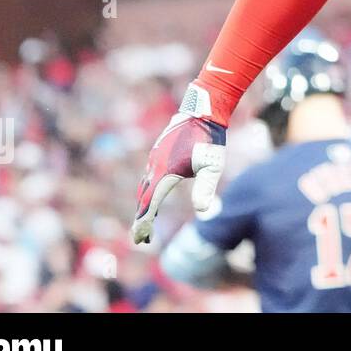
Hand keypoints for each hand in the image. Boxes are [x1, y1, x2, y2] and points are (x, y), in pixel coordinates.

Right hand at [131, 83, 226, 244]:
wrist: (203, 111)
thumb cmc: (210, 139)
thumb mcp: (212, 166)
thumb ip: (206, 188)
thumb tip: (204, 211)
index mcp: (164, 172)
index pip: (150, 204)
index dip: (143, 223)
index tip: (139, 239)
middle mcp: (155, 166)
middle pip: (143, 198)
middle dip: (142, 219)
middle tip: (141, 239)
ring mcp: (155, 158)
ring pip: (145, 187)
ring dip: (144, 205)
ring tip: (146, 222)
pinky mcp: (158, 153)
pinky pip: (149, 176)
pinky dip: (147, 191)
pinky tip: (152, 196)